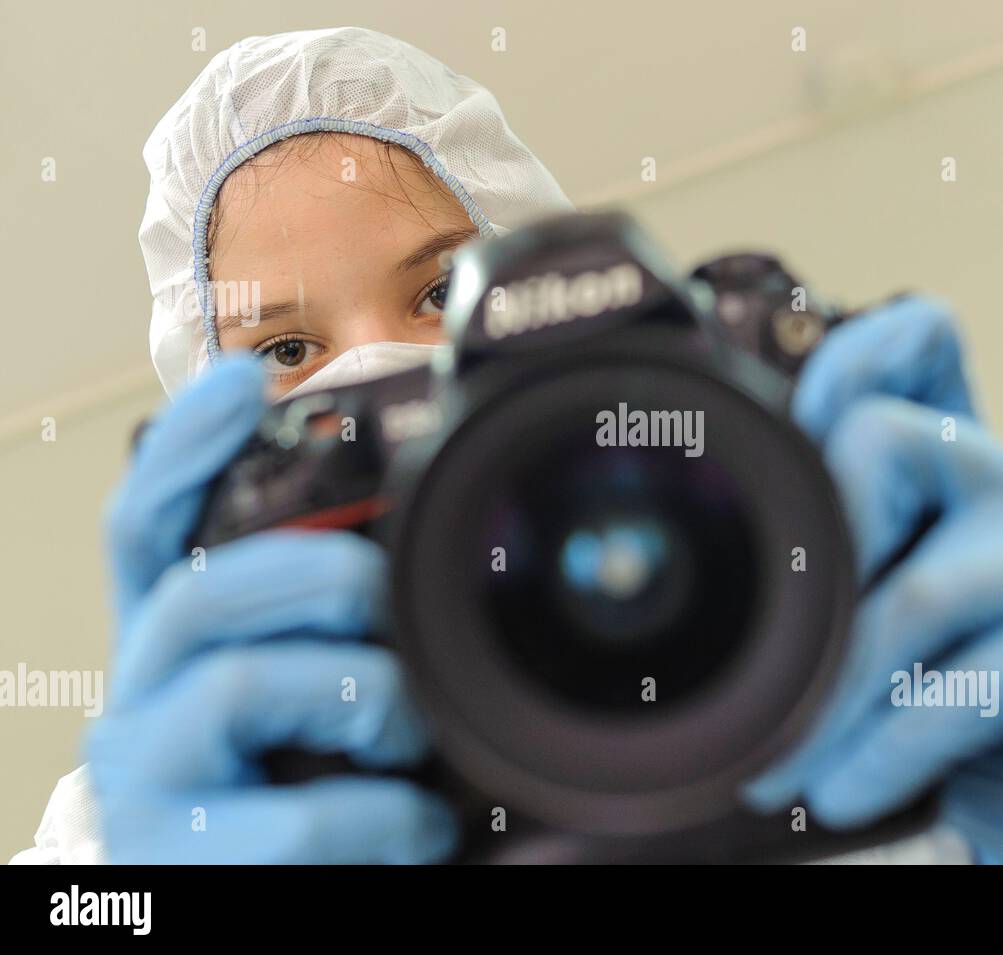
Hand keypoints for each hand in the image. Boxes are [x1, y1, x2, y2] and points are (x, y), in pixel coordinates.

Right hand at [85, 356, 456, 862]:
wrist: (277, 905)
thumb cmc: (313, 786)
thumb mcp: (326, 692)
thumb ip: (339, 627)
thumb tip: (417, 552)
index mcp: (177, 648)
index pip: (146, 530)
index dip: (182, 450)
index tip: (242, 380)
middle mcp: (141, 701)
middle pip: (198, 591)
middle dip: (320, 576)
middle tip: (393, 605)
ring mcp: (145, 782)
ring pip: (240, 683)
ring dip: (362, 699)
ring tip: (415, 739)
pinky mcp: (180, 863)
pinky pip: (295, 815)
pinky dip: (382, 814)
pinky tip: (418, 828)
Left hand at [745, 296, 1002, 862]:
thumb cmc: (963, 654)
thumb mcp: (897, 581)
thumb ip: (834, 547)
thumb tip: (709, 572)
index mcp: (958, 449)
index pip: (924, 341)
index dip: (859, 349)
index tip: (800, 408)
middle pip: (889, 444)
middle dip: (804, 558)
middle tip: (754, 664)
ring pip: (917, 592)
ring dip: (829, 694)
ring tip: (776, 766)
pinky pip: (966, 694)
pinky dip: (886, 751)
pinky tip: (838, 789)